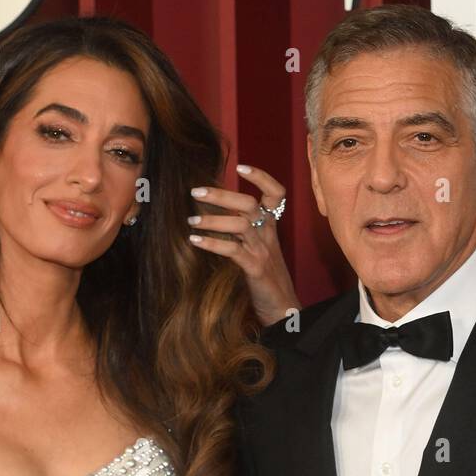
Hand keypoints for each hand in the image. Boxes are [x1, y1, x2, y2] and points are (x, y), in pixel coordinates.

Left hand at [188, 163, 299, 326]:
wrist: (284, 310)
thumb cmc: (267, 280)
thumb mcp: (259, 250)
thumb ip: (244, 232)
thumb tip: (217, 214)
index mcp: (271, 228)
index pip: (275, 193)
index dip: (261, 176)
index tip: (240, 166)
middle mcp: (269, 235)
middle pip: (249, 204)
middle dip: (221, 194)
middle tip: (195, 191)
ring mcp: (263, 252)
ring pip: (241, 225)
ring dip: (213, 220)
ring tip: (191, 220)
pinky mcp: (255, 270)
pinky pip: (234, 251)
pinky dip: (212, 244)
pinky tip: (195, 241)